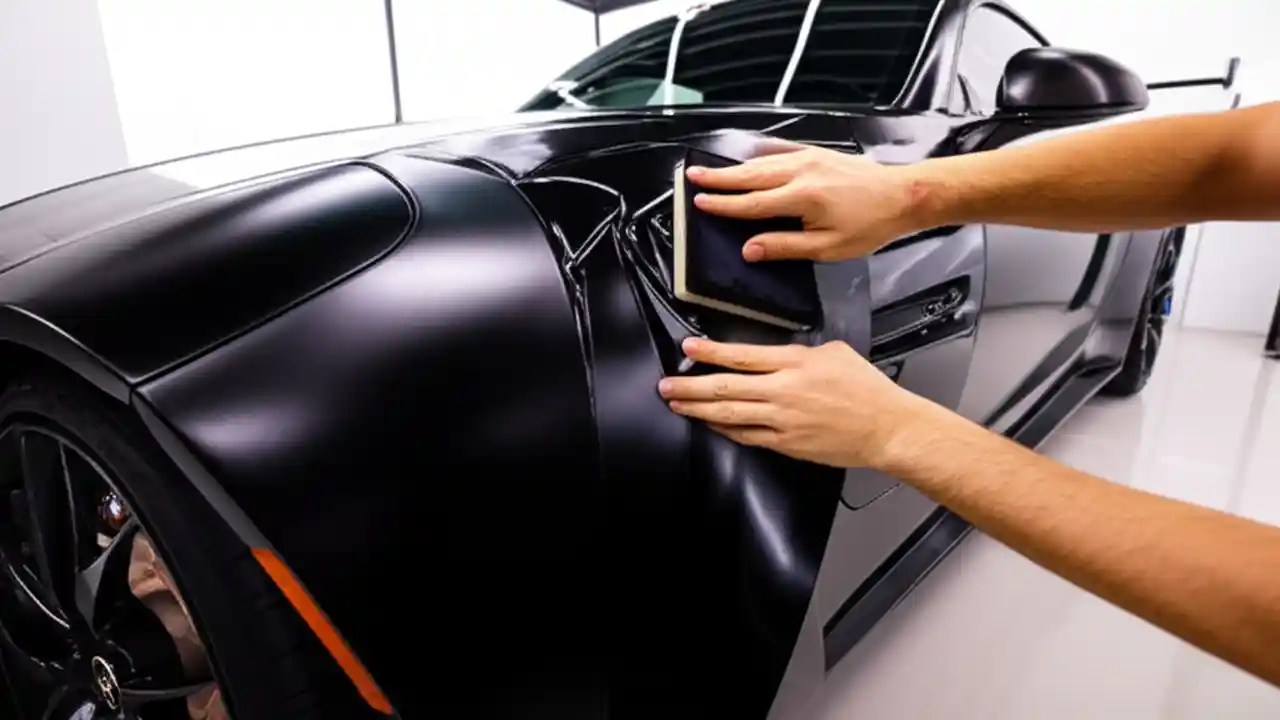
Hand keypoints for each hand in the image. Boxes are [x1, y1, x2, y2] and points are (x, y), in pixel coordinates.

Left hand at [657, 337, 943, 468]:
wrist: (887, 428)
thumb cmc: (867, 391)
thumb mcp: (835, 353)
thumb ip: (800, 352)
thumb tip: (776, 356)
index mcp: (796, 363)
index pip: (743, 355)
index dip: (711, 352)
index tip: (688, 348)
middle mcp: (784, 390)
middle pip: (726, 386)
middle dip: (691, 385)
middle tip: (666, 384)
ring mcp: (783, 420)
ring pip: (730, 413)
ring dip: (698, 408)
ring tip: (677, 404)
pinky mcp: (786, 442)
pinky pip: (746, 435)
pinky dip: (724, 428)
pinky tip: (710, 423)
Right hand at [687, 145, 932, 262]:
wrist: (902, 195)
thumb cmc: (869, 226)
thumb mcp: (828, 247)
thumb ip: (786, 246)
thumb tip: (750, 249)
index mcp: (801, 198)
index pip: (752, 203)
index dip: (724, 204)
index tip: (700, 203)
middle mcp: (801, 172)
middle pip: (751, 176)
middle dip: (720, 178)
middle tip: (692, 177)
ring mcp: (809, 159)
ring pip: (763, 163)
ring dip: (735, 168)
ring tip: (711, 170)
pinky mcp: (818, 153)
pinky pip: (781, 152)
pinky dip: (761, 155)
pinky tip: (750, 156)